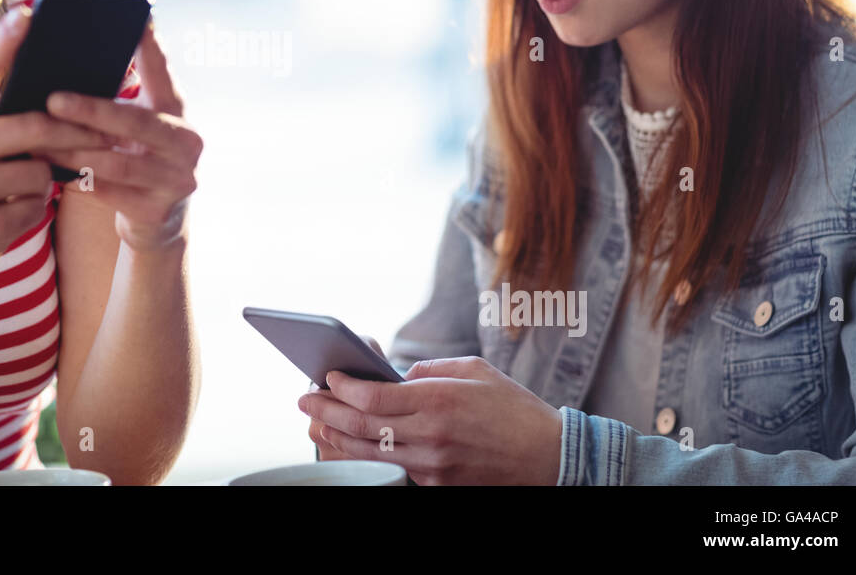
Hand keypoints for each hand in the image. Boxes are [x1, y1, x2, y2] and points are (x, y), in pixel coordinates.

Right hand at [0, 5, 112, 296]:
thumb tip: (53, 96)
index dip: (4, 39)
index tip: (28, 11)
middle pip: (37, 125)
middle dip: (75, 134)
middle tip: (103, 136)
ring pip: (42, 171)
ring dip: (42, 183)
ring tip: (12, 192)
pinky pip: (35, 207)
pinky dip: (30, 212)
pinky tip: (5, 218)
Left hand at [40, 21, 202, 256]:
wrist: (159, 220)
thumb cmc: (136, 158)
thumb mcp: (138, 127)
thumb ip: (120, 99)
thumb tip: (68, 63)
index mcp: (178, 113)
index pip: (164, 75)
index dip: (152, 49)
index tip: (139, 20)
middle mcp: (186, 143)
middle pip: (137, 122)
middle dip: (92, 111)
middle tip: (53, 99)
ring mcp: (176, 179)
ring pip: (117, 162)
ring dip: (74, 151)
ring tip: (39, 141)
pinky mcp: (156, 210)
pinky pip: (109, 193)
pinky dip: (78, 181)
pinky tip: (50, 173)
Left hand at [298, 355, 562, 484]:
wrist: (552, 458)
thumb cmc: (514, 409)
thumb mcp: (475, 371)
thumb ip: (429, 370)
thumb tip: (395, 374)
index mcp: (439, 400)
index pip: (375, 396)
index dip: (344, 387)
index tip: (327, 376)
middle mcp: (431, 435)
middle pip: (363, 425)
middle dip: (327, 410)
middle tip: (304, 398)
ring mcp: (433, 466)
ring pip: (370, 453)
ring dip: (336, 438)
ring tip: (315, 424)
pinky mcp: (439, 485)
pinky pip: (392, 471)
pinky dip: (364, 459)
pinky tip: (347, 448)